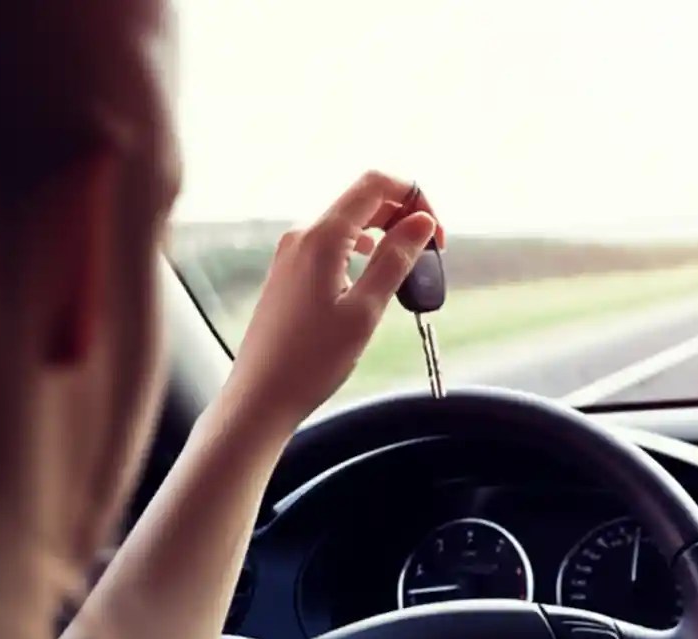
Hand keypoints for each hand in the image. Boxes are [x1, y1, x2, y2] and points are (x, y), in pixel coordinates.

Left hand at [222, 171, 443, 430]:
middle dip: (403, 217)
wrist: (261, 396)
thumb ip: (396, 260)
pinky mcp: (289, 272)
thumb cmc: (312, 360)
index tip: (436, 234)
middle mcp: (302, 235)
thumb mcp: (365, 310)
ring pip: (348, 223)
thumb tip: (423, 222)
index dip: (414, 197)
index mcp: (321, 237)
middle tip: (430, 255)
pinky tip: (373, 277)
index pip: (375, 185)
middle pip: (363, 200)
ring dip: (385, 234)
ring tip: (407, 269)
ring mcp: (292, 253)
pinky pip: (333, 245)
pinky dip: (362, 250)